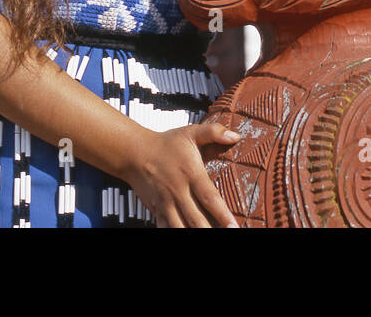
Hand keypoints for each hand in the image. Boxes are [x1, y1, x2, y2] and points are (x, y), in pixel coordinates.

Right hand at [126, 122, 241, 227]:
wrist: (134, 152)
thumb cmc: (166, 143)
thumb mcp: (191, 133)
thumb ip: (213, 132)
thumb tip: (236, 136)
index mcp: (191, 173)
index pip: (210, 197)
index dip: (222, 214)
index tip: (233, 226)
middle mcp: (179, 191)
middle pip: (196, 219)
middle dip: (210, 231)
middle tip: (227, 236)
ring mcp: (166, 203)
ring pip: (180, 227)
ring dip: (193, 234)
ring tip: (209, 238)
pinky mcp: (157, 210)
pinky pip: (165, 228)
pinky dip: (175, 234)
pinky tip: (185, 236)